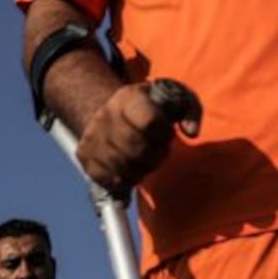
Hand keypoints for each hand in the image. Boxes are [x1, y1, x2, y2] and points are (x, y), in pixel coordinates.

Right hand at [75, 81, 201, 195]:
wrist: (107, 113)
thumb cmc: (148, 109)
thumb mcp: (173, 98)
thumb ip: (191, 111)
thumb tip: (192, 133)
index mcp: (128, 97)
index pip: (149, 122)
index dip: (163, 133)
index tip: (166, 131)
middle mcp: (106, 116)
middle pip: (137, 150)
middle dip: (154, 155)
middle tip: (157, 149)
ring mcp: (92, 138)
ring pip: (124, 168)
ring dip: (141, 170)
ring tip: (144, 158)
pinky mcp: (85, 158)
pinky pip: (111, 181)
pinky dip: (126, 180)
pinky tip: (130, 168)